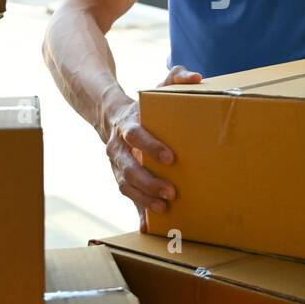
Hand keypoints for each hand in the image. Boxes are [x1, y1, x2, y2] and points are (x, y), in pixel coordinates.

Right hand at [104, 64, 201, 227]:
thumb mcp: (156, 88)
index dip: (151, 145)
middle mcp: (117, 145)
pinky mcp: (120, 177)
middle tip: (172, 191)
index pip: (136, 134)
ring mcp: (116, 163)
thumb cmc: (142, 106)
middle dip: (149, 181)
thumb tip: (195, 77)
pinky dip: (137, 210)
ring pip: (125, 184)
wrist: (109, 116)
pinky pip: (127, 196)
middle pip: (128, 166)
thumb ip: (174, 78)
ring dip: (143, 198)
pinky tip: (148, 226)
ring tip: (165, 208)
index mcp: (127, 123)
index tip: (171, 158)